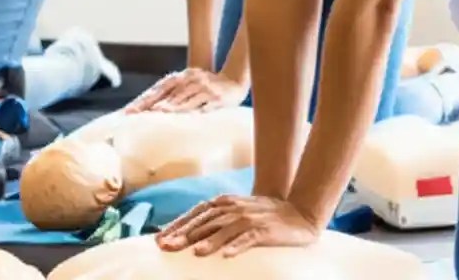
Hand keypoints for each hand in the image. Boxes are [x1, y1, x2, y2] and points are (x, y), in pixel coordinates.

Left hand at [125, 67, 247, 113]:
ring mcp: (205, 89)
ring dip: (173, 108)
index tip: (129, 113)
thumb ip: (169, 94)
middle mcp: (190, 81)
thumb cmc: (204, 86)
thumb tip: (147, 110)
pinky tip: (190, 119)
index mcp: (179, 77)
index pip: (157, 89)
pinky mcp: (219, 99)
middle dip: (153, 107)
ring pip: (186, 100)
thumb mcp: (186, 84)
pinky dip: (198, 112)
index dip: (143, 101)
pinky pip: (207, 107)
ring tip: (160, 115)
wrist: (234, 79)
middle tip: (138, 118)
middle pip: (168, 96)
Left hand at [156, 195, 320, 257]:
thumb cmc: (261, 214)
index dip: (176, 225)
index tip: (159, 239)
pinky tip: (226, 255)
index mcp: (223, 203)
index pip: (194, 213)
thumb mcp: (234, 212)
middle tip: (167, 247)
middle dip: (184, 234)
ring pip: (224, 229)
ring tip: (194, 252)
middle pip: (204, 222)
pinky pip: (249, 239)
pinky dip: (237, 246)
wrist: (298, 211)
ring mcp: (248, 218)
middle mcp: (232, 208)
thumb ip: (213, 219)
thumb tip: (186, 232)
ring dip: (208, 241)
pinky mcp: (264, 229)